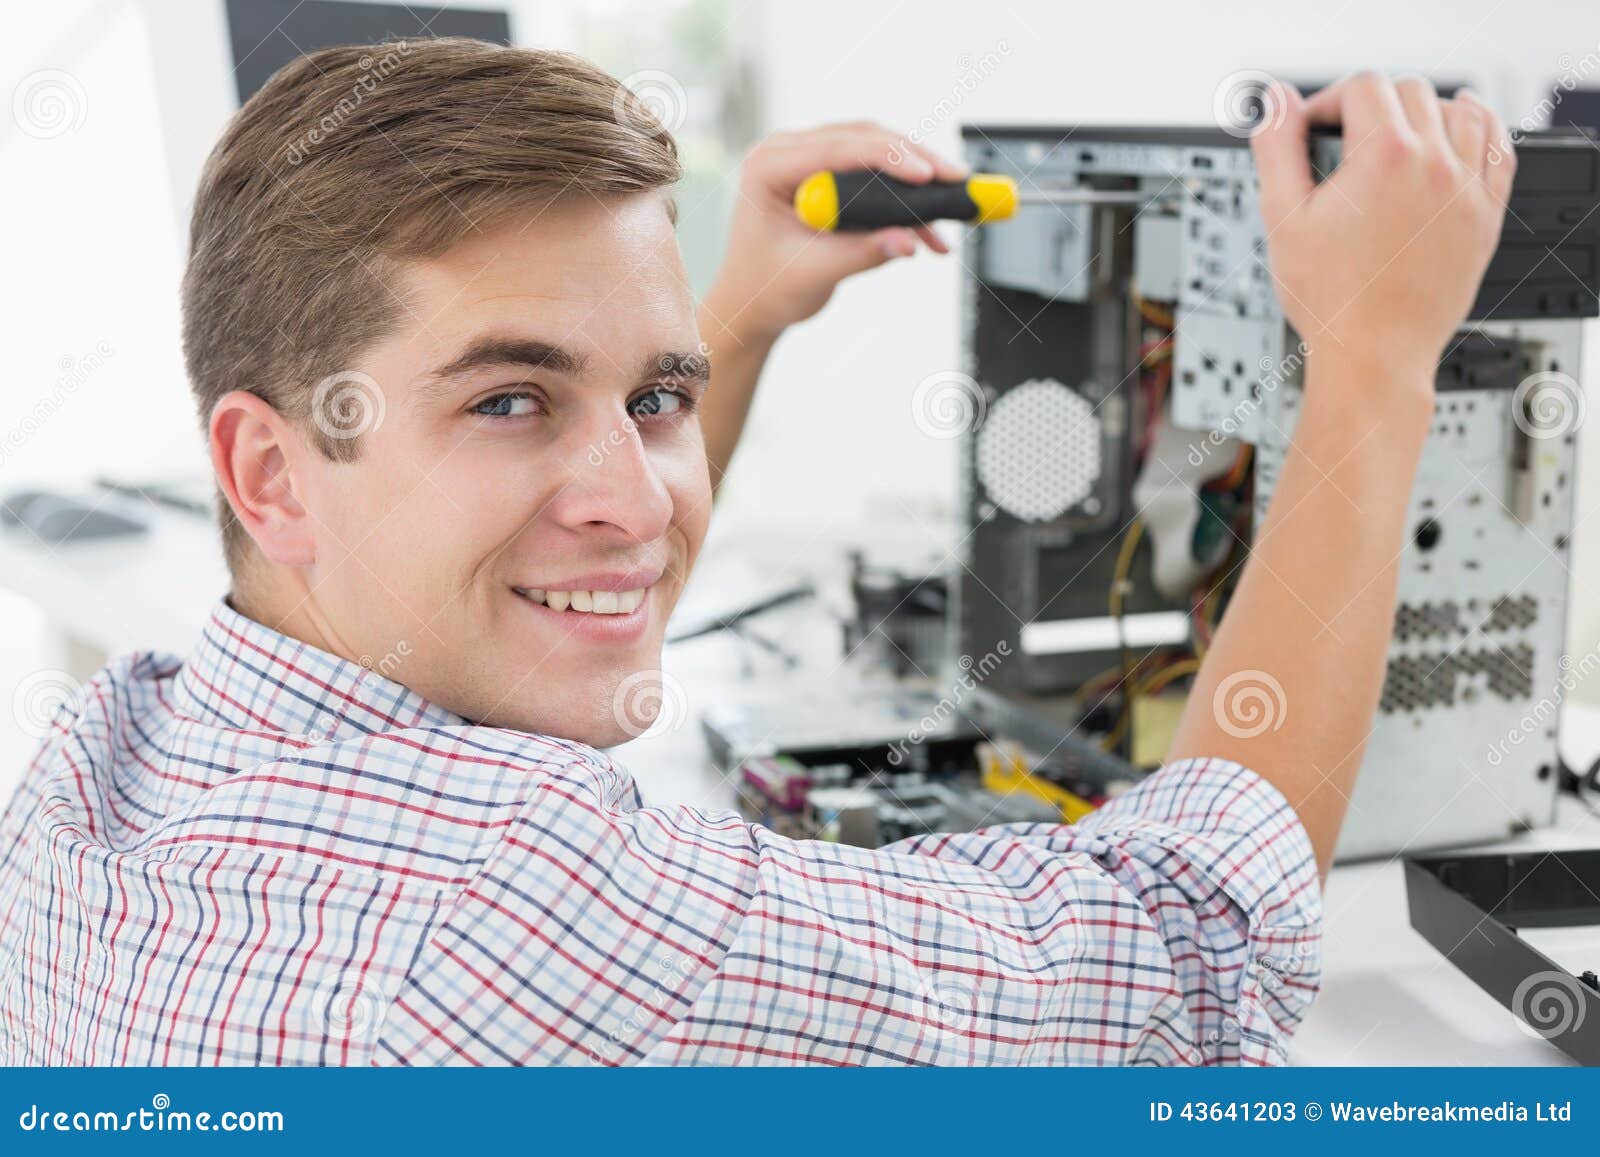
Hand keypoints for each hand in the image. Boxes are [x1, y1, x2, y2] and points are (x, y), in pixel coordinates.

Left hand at [701, 122, 966, 344]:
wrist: (752, 303)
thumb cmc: (766, 288)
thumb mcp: (814, 272)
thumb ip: (862, 254)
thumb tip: (909, 241)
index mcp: (770, 167)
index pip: (838, 148)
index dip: (889, 158)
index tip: (927, 175)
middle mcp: (788, 153)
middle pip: (863, 140)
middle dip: (914, 161)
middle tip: (955, 179)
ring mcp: (808, 161)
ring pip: (875, 153)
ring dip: (915, 179)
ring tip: (952, 203)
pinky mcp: (828, 177)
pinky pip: (874, 178)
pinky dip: (903, 202)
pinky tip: (929, 231)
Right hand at [1250, 73, 1514, 386]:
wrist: (1373, 355)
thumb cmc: (1328, 300)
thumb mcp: (1283, 219)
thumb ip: (1277, 150)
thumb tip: (1277, 103)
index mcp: (1385, 157)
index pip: (1363, 87)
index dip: (1329, 100)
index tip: (1313, 128)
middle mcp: (1435, 165)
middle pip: (1411, 93)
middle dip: (1372, 105)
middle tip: (1345, 138)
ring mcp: (1467, 190)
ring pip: (1461, 112)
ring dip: (1427, 112)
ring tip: (1399, 133)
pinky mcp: (1485, 217)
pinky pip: (1500, 150)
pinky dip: (1481, 130)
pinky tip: (1462, 131)